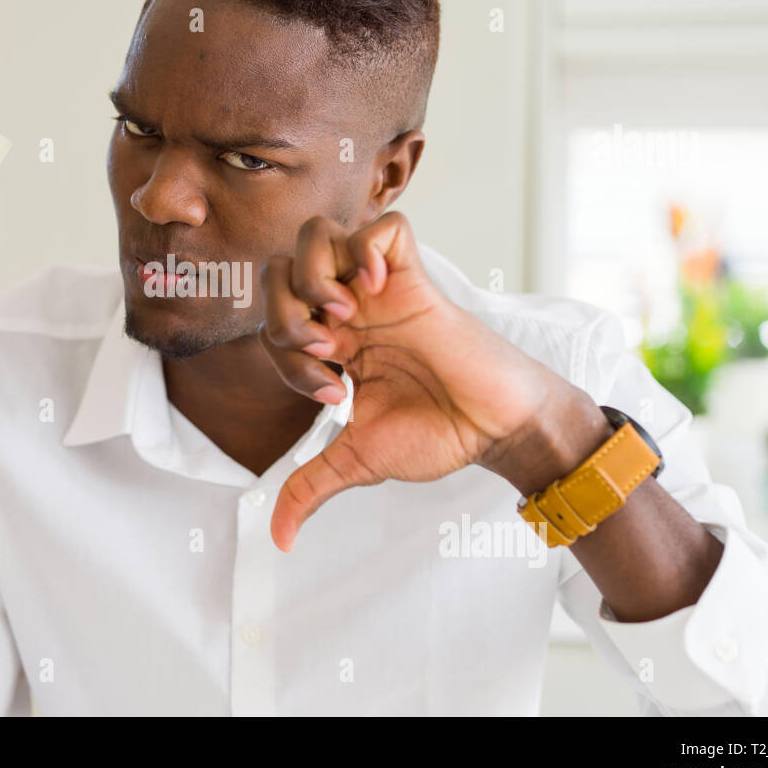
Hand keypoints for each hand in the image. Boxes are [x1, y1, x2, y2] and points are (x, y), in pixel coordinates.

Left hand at [258, 212, 570, 550]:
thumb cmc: (437, 434)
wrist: (496, 429)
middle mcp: (348, 309)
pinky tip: (379, 291)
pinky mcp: (416, 278)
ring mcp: (380, 289)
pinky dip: (369, 250)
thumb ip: (310, 487)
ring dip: (314, 275)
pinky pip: (385, 227)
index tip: (331, 395)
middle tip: (325, 349)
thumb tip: (277, 539)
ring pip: (319, 233)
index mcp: (331, 343)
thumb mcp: (358, 461)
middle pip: (280, 266)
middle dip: (284, 310)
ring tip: (346, 316)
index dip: (283, 358)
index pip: (271, 324)